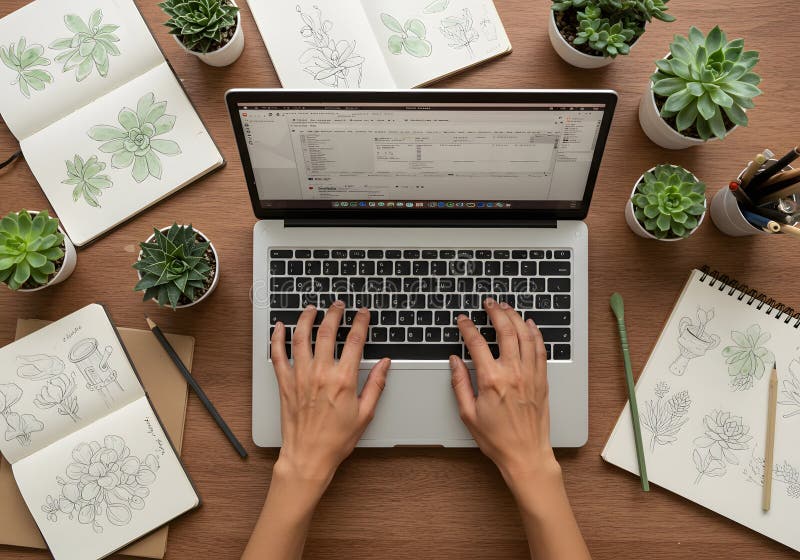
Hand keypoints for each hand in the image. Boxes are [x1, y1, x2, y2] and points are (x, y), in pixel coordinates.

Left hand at [270, 302, 390, 483]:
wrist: (308, 456)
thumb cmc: (336, 439)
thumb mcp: (365, 413)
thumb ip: (377, 384)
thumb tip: (385, 364)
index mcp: (343, 379)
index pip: (355, 340)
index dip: (361, 322)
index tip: (363, 314)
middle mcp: (320, 373)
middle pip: (327, 332)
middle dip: (334, 313)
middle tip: (338, 305)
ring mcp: (300, 376)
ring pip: (301, 337)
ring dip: (306, 318)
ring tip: (311, 308)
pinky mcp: (285, 383)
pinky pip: (277, 355)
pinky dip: (276, 338)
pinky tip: (279, 327)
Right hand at [449, 298, 558, 484]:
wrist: (526, 454)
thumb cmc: (497, 439)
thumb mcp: (468, 413)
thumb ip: (459, 383)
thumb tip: (455, 361)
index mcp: (491, 380)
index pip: (476, 343)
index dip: (467, 327)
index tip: (463, 320)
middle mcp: (513, 372)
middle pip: (505, 330)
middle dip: (495, 312)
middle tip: (489, 303)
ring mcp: (530, 374)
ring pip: (525, 335)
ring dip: (515, 317)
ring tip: (506, 308)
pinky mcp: (542, 379)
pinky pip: (540, 349)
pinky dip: (535, 333)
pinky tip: (529, 325)